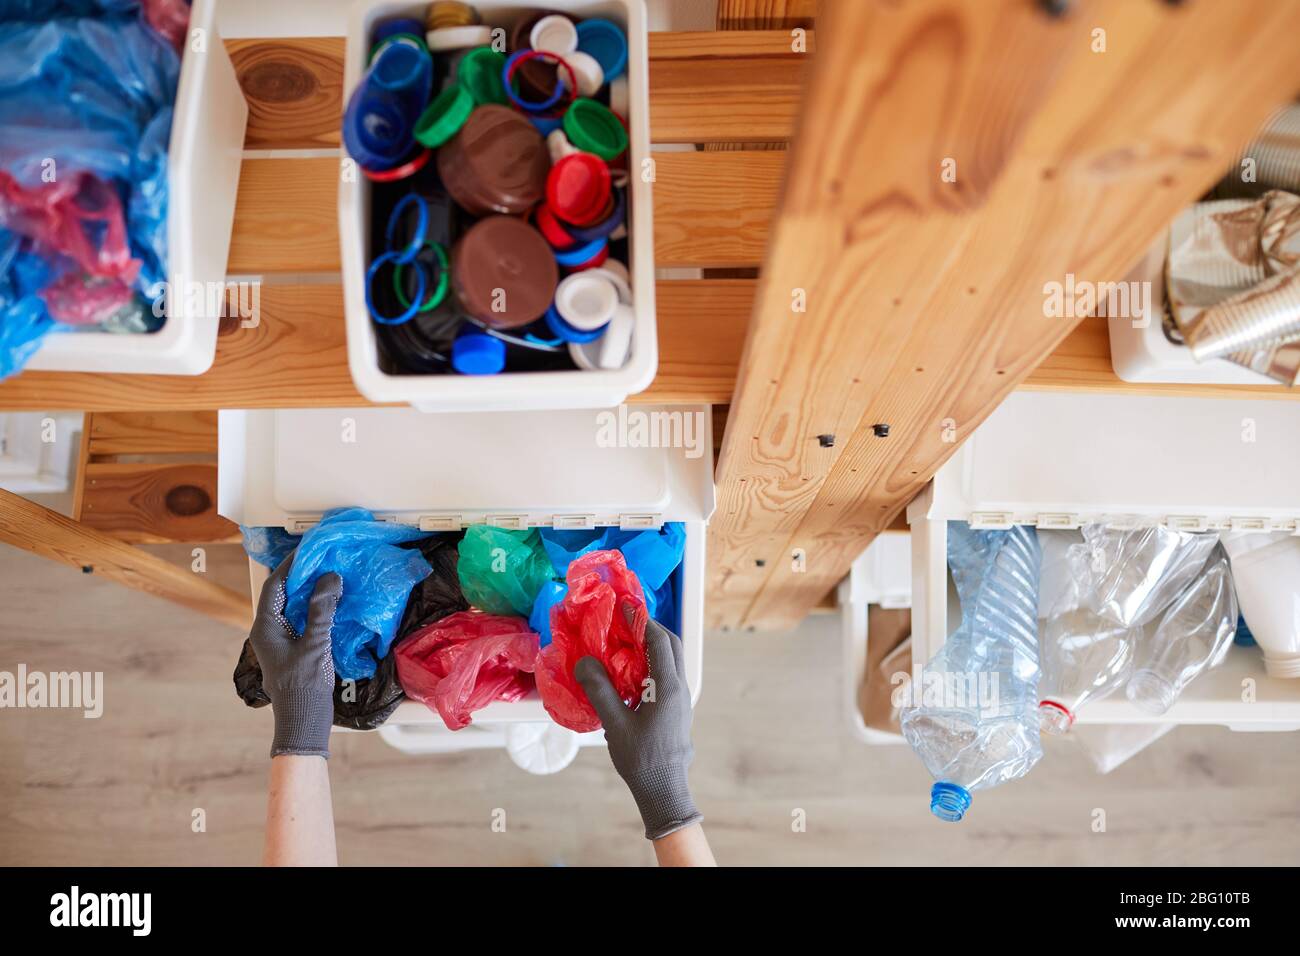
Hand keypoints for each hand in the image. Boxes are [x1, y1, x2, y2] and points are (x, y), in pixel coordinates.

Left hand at [249, 553, 341, 758]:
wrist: (303, 720)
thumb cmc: (304, 685)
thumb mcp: (315, 643)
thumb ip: (321, 609)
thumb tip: (329, 577)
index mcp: (265, 627)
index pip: (276, 585)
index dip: (292, 564)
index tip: (308, 549)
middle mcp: (267, 631)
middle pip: (282, 593)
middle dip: (300, 574)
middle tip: (321, 558)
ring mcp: (277, 641)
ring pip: (290, 606)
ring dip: (307, 590)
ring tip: (327, 575)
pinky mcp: (290, 648)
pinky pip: (298, 618)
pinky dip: (312, 607)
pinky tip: (328, 603)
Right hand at [576, 602, 701, 839]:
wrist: (664, 790)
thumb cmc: (641, 758)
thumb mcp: (615, 724)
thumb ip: (600, 690)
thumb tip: (584, 662)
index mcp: (669, 687)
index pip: (659, 641)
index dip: (642, 620)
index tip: (624, 607)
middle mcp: (680, 688)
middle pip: (671, 645)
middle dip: (650, 629)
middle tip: (624, 621)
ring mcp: (681, 700)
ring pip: (671, 661)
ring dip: (651, 647)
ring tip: (623, 644)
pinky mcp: (676, 710)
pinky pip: (667, 676)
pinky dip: (651, 665)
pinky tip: (629, 674)